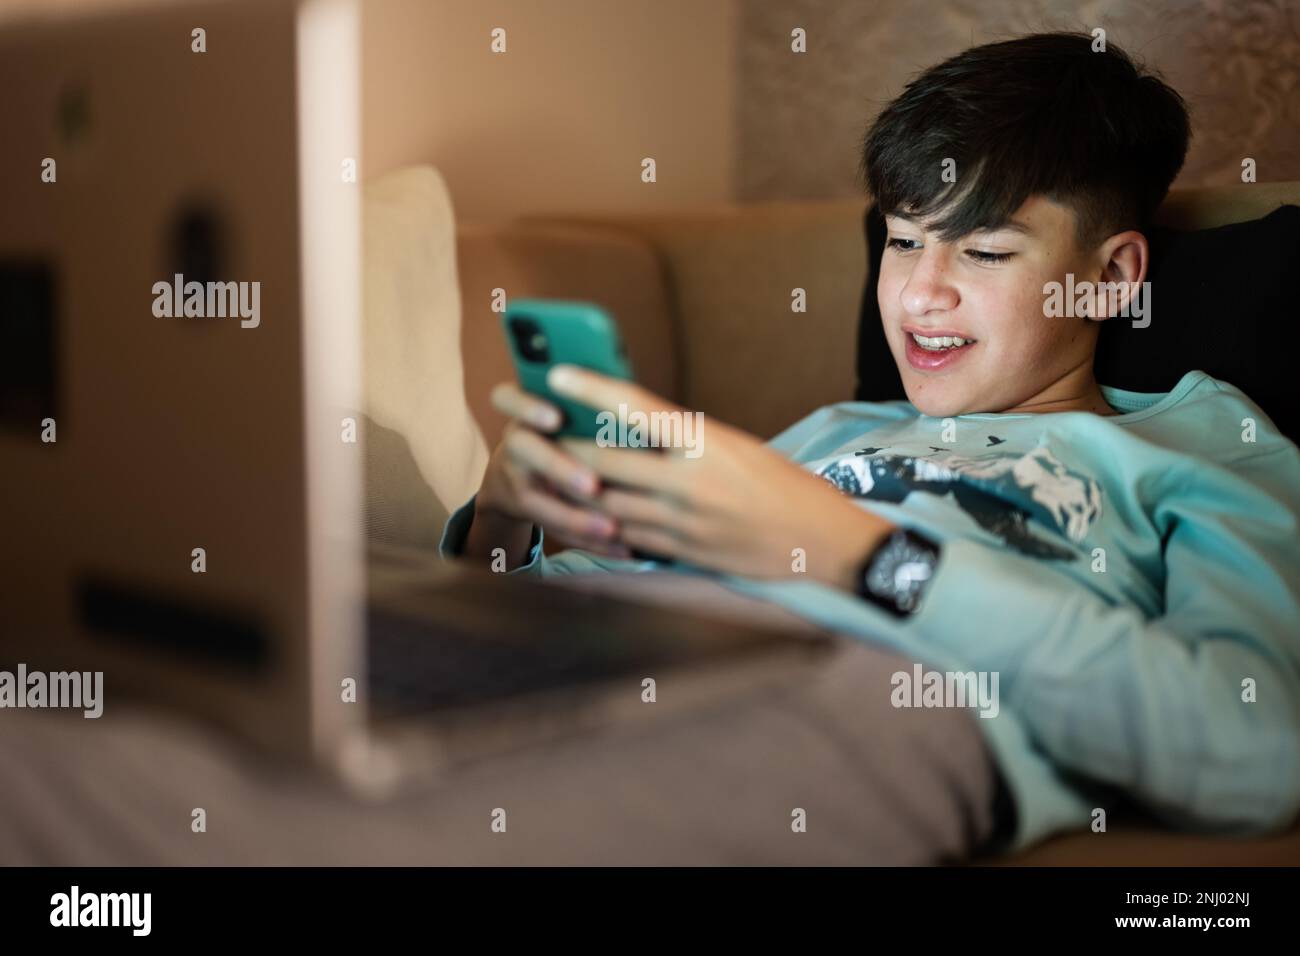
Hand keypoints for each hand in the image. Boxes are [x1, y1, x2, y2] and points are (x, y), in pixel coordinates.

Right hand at [472, 382, 630, 559]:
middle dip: (558, 467)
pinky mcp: (525, 511)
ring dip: (574, 517)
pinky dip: (588, 540)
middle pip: (523, 449)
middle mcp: (514, 441)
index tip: (556, 419)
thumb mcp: (565, 413)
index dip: (527, 407)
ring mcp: (514, 479)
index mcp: (525, 409)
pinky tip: (620, 548)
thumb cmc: (562, 431)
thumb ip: (591, 411)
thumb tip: (645, 414)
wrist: (514, 473)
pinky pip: (553, 529)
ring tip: (611, 529)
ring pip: (535, 500)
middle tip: (591, 486)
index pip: (507, 398)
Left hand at [548, 365, 894, 589]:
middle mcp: (686, 482)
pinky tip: (592, 516)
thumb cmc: (784, 486)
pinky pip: (626, 537)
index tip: (557, 373)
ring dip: (577, 490)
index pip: (632, 405)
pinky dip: (604, 524)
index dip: (589, 387)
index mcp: (704, 442)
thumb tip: (635, 432)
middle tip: (542, 434)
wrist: (823, 542)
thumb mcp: (736, 446)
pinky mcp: (681, 554)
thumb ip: (685, 440)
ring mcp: (681, 523)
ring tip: (556, 475)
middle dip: (566, 448)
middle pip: (601, 461)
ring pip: (604, 504)